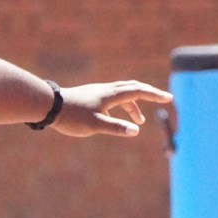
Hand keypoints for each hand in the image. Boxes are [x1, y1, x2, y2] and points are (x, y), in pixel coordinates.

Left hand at [50, 81, 172, 137]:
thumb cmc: (71, 117)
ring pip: (122, 93)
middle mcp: (106, 90)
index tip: (169, 98)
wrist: (48, 106)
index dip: (155, 94)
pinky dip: (121, 105)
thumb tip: (136, 130)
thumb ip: (116, 127)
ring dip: (134, 105)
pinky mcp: (90, 97)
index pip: (138, 91)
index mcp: (110, 95)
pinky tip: (115, 117)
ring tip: (139, 121)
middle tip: (162, 99)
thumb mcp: (95, 125)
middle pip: (133, 87)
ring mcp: (97, 92)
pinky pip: (112, 98)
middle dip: (149, 94)